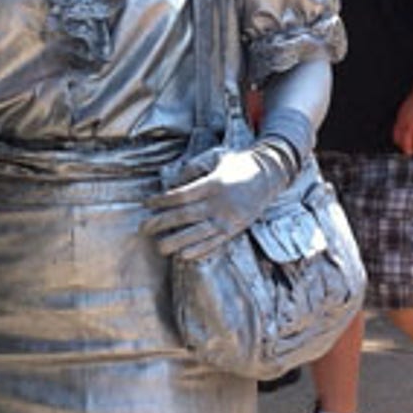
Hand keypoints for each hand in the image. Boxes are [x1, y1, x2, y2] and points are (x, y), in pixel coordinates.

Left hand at [141, 141, 293, 260]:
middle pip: (186, 216)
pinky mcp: (235, 230)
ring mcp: (228, 219)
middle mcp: (220, 204)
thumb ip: (193, 168)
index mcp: (214, 184)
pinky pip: (215, 244)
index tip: (147, 204)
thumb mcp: (215, 156)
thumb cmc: (238, 163)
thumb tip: (173, 184)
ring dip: (177, 242)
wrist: (269, 175)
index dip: (162, 201)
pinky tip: (185, 256)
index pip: (182, 195)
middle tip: (143, 228)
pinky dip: (200, 251)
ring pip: (198, 234)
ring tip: (160, 247)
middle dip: (162, 223)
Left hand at [391, 96, 412, 155]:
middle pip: (406, 146)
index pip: (397, 138)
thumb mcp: (405, 110)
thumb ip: (402, 122)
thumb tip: (402, 132)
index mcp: (401, 121)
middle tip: (410, 151)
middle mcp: (410, 126)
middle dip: (408, 151)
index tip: (401, 145)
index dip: (399, 144)